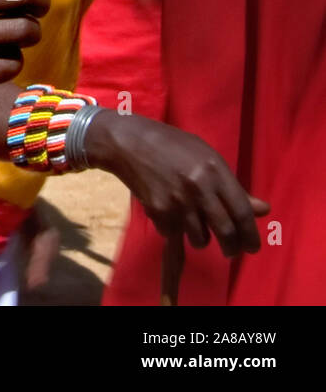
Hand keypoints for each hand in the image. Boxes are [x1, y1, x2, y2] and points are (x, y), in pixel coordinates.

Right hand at [85, 113, 268, 256]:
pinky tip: (168, 212)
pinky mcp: (158, 210)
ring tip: (195, 227)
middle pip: (225, 231)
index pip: (242, 212)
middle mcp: (198, 187)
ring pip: (200, 238)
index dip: (251, 234)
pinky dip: (174, 228)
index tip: (252, 246)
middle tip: (231, 250)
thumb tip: (264, 210)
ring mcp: (177, 201)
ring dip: (201, 238)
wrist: (127, 141)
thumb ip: (232, 185)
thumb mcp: (205, 156)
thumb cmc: (171, 144)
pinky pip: (173, 232)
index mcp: (214, 170)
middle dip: (232, 247)